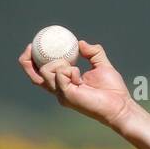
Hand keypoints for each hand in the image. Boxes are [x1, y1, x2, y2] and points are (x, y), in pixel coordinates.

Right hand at [17, 39, 134, 129]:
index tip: (34, 44)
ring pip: (45, 71)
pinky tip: (80, 75)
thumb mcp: (102, 64)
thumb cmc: (113, 91)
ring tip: (76, 68)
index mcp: (64, 84)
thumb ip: (93, 52)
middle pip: (33, 76)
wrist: (121, 105)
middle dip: (28, 59)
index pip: (40, 73)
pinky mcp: (67, 96)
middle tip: (32, 46)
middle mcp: (60, 90)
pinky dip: (69, 70)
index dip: (32, 59)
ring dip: (59, 63)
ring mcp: (62, 94)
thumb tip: (81, 43)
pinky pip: (60, 74)